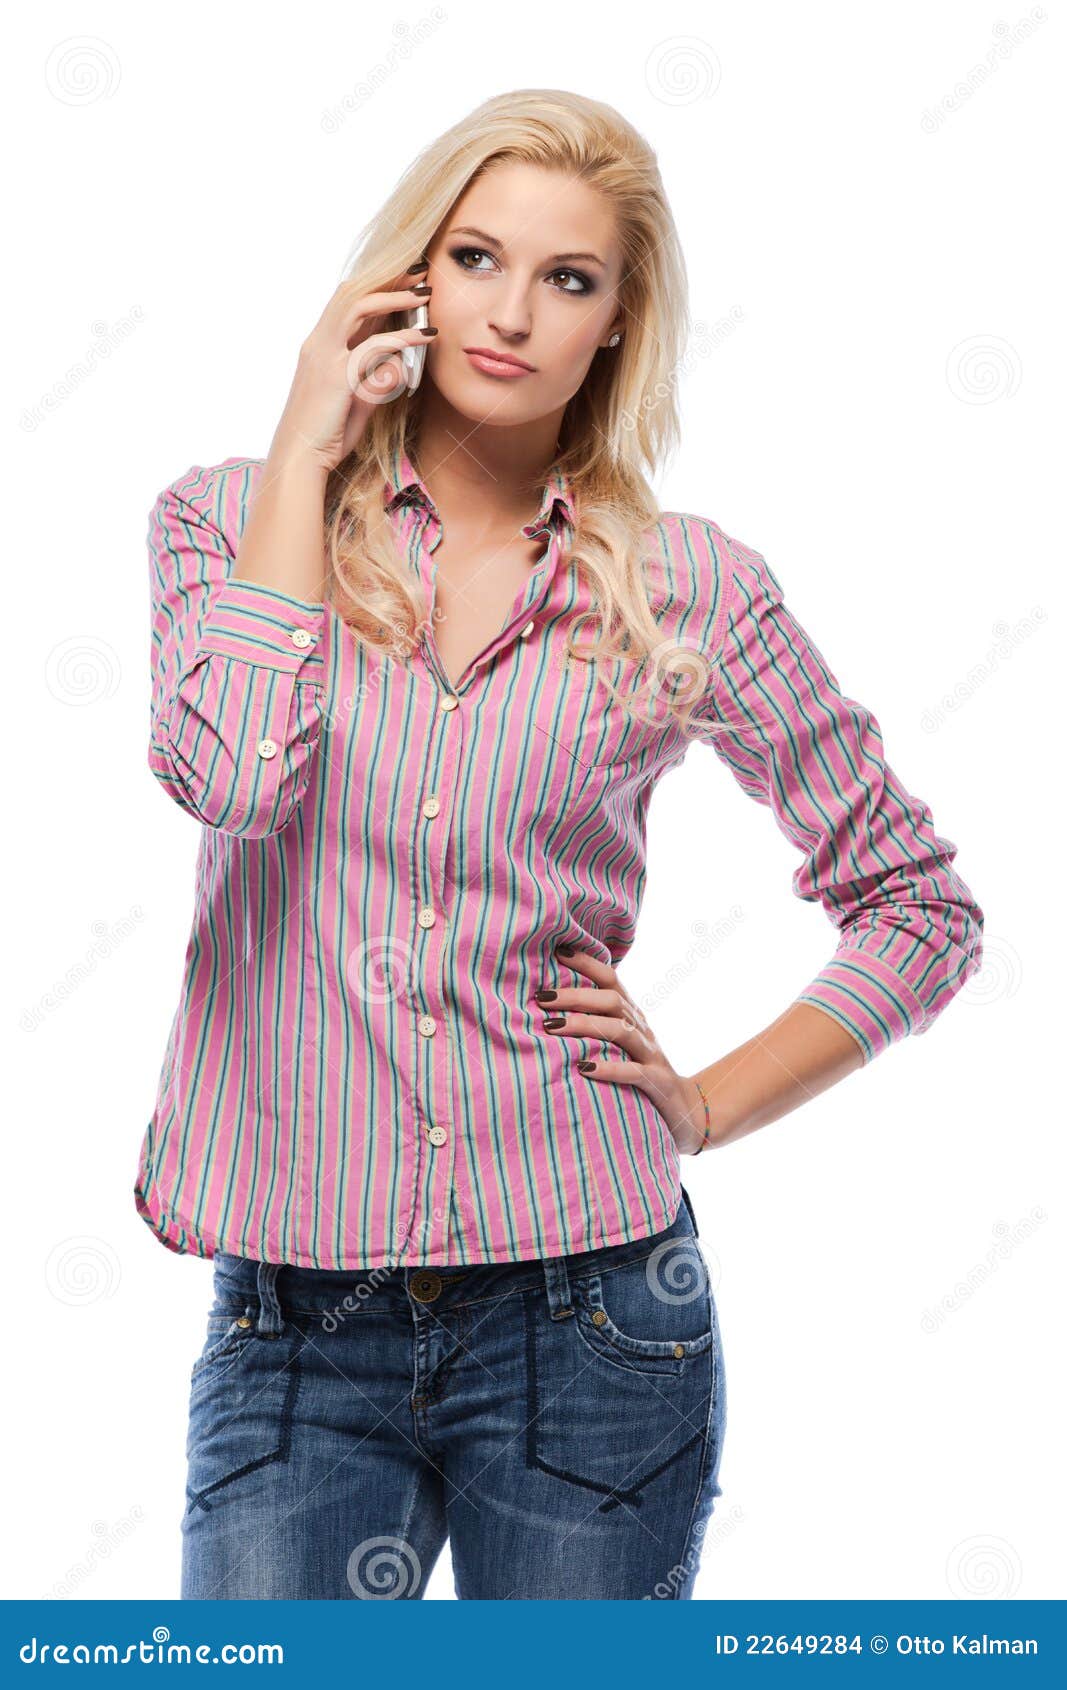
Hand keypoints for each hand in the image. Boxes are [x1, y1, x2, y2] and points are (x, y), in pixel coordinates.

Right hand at [267, 263, 437, 474]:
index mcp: (320, 347)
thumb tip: (399, 367)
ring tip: (425, 294)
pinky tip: (426, 336)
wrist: (299, 459)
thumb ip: (376, 383)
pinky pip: (373, 347)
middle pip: (352, 292)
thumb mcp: (356, 404)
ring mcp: (325, 357)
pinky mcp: (336, 376)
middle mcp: (318, 344)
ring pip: (358, 306)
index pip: (348, 303)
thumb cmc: (325, 435)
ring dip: (395, 296)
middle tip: (420, 271)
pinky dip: (403, 338)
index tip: (407, 279)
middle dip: (388, 277)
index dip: (379, 286)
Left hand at [533, 947, 715, 1155]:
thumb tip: (549, 1006)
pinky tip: (583, 1067)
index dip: (587, 963)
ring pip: (620, 1031)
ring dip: (584, 1026)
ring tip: (552, 1028)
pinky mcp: (655, 1082)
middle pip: (611, 1001)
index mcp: (632, 1015)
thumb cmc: (640, 1071)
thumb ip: (596, 1021)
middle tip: (541, 997)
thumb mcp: (620, 1042)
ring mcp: (651, 1054)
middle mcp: (642, 1029)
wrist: (684, 1109)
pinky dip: (608, 1068)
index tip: (556, 951)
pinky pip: (632, 1072)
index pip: (611, 979)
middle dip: (574, 996)